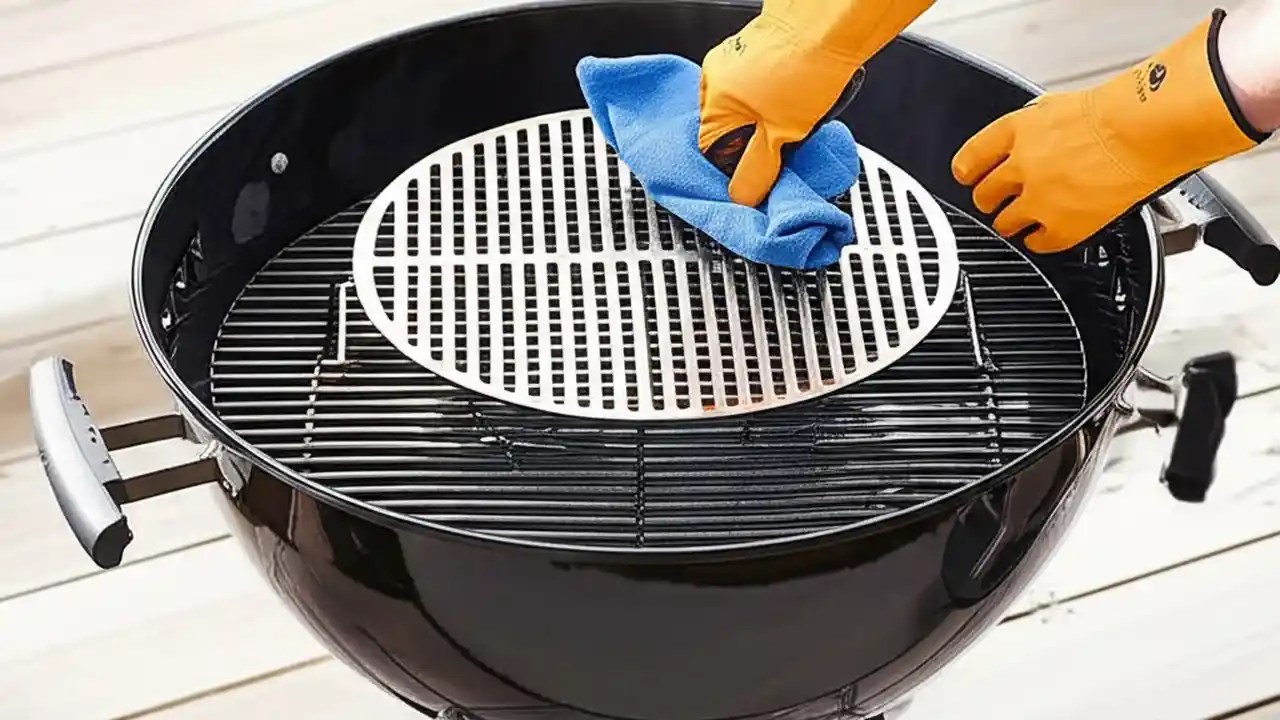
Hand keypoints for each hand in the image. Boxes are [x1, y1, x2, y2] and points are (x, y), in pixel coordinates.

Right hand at [699, 0, 935, 206]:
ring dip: (773, 122)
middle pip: (733, 132)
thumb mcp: (780, 136)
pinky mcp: (760, 49)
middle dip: (760, 145)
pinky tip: (804, 100)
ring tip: (800, 121)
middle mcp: (717, 78)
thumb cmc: (806, 66)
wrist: (833, 21)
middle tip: (788, 149)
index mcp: (713, 103)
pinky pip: (764, 89)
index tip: (764, 178)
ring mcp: (737, 60)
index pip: (715, 155)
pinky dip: (782, 100)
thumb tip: (741, 197)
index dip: (742, 170)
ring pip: (751, 110)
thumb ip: (756, 171)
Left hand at [952, 10, 1268, 253]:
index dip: (965, 171)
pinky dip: (1040, 240)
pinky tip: (1047, 232)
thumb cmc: (1118, 112)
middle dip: (988, 199)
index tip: (965, 176)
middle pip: (983, 195)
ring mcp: (1038, 199)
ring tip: (1022, 218)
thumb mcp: (1059, 105)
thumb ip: (1034, 126)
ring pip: (1004, 224)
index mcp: (1016, 132)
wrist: (1145, 130)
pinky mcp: (1061, 226)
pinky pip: (1037, 243)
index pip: (969, 158)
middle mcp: (1020, 166)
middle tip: (996, 201)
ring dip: (1011, 222)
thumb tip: (1028, 135)